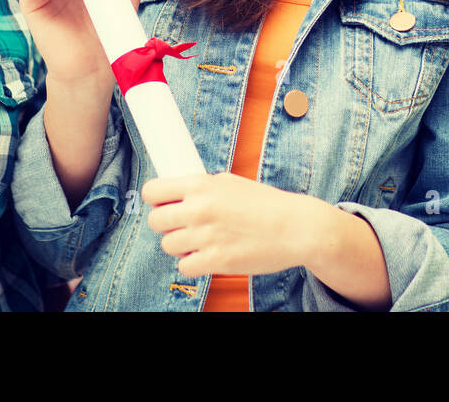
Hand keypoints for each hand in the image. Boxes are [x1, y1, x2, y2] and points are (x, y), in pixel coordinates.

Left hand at [143, 173, 324, 276]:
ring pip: (168, 245)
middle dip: (166, 224)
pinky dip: (194, 263)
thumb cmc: (266, 204)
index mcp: (201, 185)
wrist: (296, 227)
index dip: (155, 199)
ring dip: (181, 245)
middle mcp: (199, 209)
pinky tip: (208, 255)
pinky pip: (184, 266)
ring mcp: (206, 236)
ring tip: (200, 240)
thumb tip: (177, 192)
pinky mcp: (215, 261)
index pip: (152, 191)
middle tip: (182, 225)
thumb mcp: (231, 182)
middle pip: (155, 221)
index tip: (163, 203)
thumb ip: (202, 187)